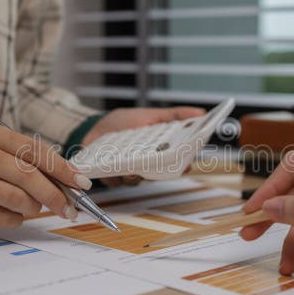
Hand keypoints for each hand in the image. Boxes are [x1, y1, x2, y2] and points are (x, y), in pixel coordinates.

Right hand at [0, 124, 91, 227]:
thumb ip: (30, 162)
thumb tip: (70, 182)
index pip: (34, 150)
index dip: (61, 168)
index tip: (81, 182)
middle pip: (27, 176)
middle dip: (54, 195)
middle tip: (69, 208)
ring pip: (16, 199)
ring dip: (34, 208)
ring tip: (33, 208)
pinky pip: (2, 217)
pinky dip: (15, 219)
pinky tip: (11, 213)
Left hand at [83, 106, 204, 185]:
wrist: (93, 126)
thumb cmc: (122, 122)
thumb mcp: (150, 115)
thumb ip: (175, 115)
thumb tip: (200, 113)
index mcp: (157, 150)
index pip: (174, 161)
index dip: (182, 164)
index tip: (188, 164)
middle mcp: (145, 163)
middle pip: (158, 174)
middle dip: (160, 172)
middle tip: (160, 164)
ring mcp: (129, 171)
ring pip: (139, 180)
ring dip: (138, 174)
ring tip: (134, 166)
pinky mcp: (113, 176)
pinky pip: (119, 181)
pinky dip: (119, 175)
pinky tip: (116, 168)